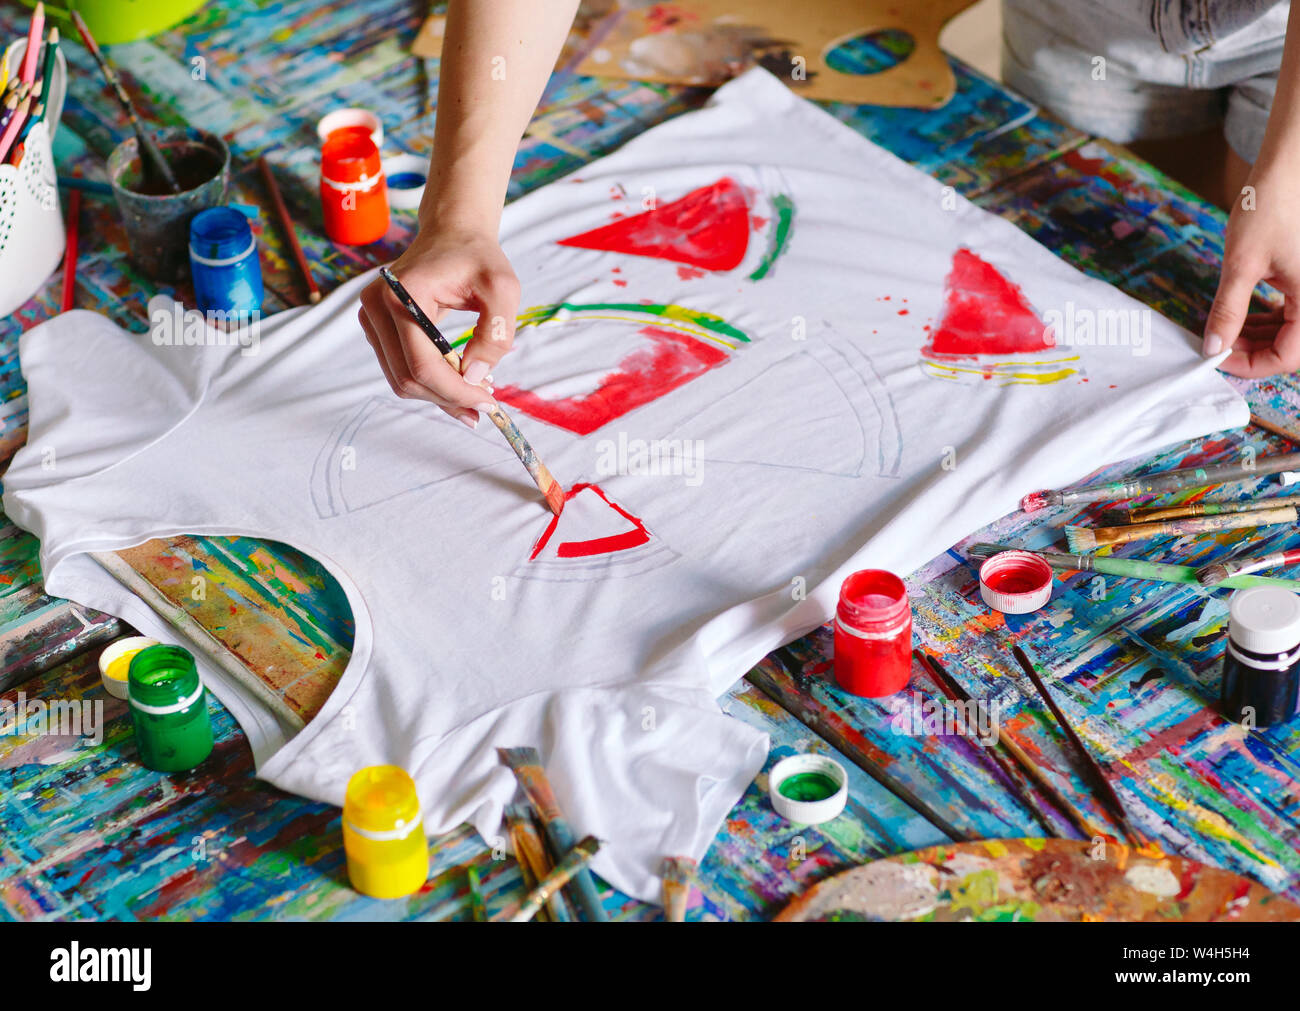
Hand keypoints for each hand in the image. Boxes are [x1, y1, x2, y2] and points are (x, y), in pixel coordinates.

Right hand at [359, 228, 520, 427]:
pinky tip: (457, 382)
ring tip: (475, 394)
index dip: (455, 391)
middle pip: (408, 378)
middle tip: (485, 404)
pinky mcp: (376, 327)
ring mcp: (371, 317)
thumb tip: (475, 377)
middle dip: (449, 397)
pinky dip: (429, 383)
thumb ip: (496, 333)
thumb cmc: (478, 257)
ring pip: (401, 380)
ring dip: (439, 394)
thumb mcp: (503, 288)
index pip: (422, 364)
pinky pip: (399, 369)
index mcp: (402, 293)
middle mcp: (376, 306)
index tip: (487, 403)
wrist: (452, 233)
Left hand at [1204, 171, 1299, 377]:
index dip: (1250, 365)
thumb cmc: (1270, 207)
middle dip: (1251, 351)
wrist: (1288, 168)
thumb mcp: (1241, 264)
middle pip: (1290, 346)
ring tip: (1222, 332)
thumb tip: (1213, 347)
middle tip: (1215, 346)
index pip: (1287, 356)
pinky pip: (1293, 312)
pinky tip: (1240, 317)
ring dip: (1257, 337)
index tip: (1215, 358)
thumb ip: (1228, 310)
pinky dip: (1266, 319)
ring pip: (1291, 331)